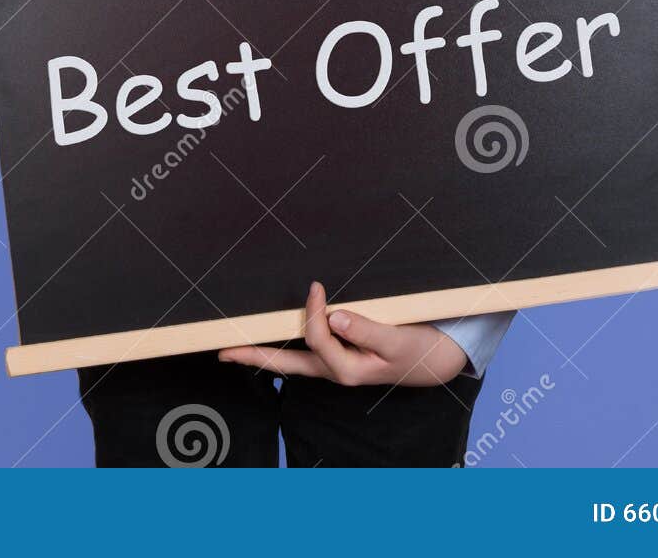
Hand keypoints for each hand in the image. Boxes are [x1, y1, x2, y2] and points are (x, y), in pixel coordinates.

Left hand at [216, 281, 468, 386]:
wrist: (433, 361)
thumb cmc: (415, 350)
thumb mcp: (396, 340)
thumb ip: (367, 330)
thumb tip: (335, 316)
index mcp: (346, 370)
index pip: (317, 338)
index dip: (312, 312)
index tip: (316, 287)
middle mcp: (334, 370)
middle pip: (286, 365)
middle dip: (254, 357)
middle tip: (223, 351)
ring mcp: (334, 365)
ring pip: (293, 360)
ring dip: (266, 352)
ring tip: (238, 346)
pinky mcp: (340, 355)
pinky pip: (308, 350)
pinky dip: (288, 343)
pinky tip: (276, 336)